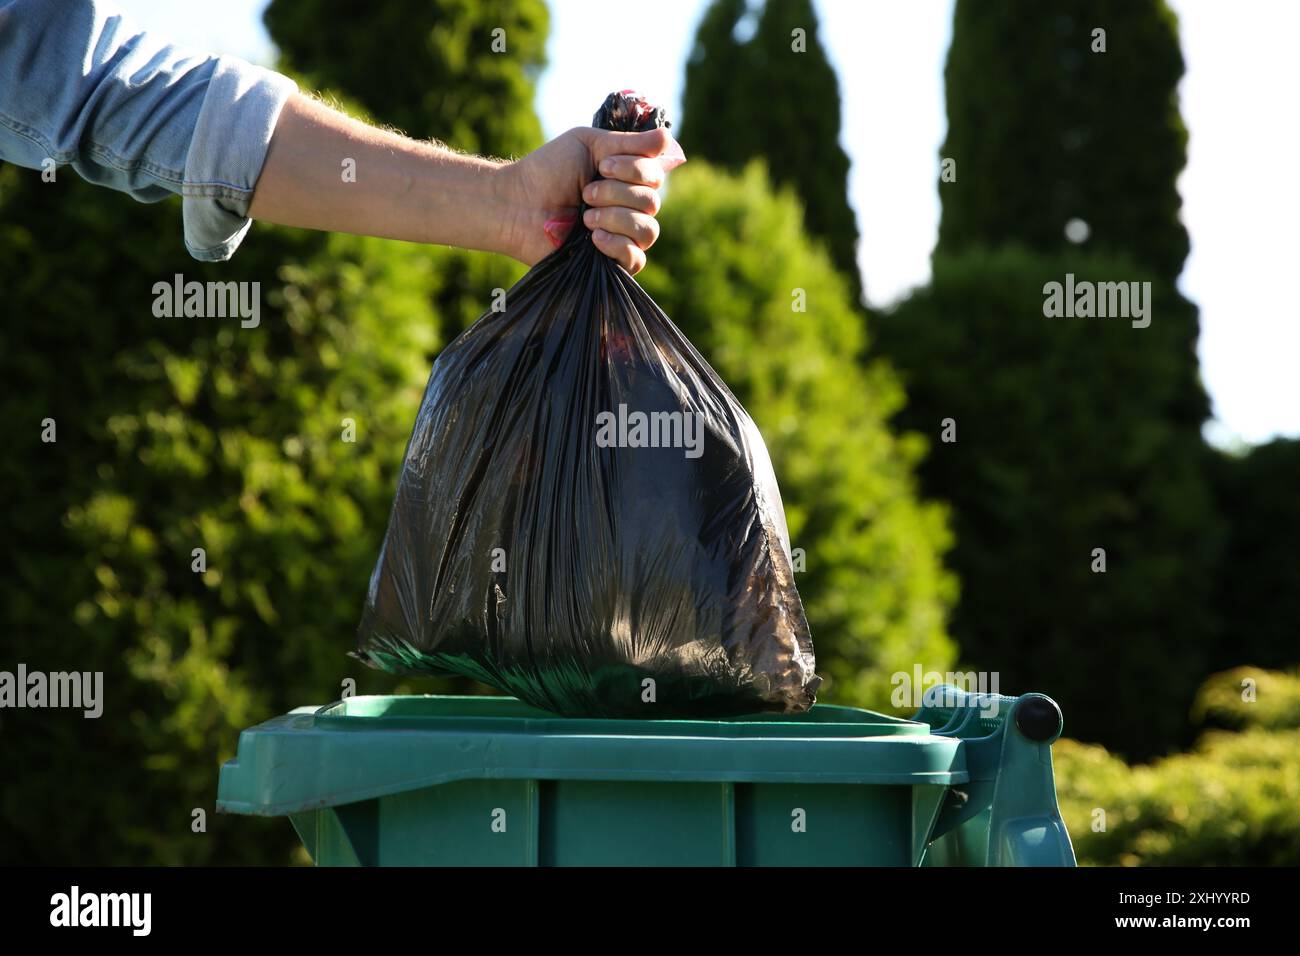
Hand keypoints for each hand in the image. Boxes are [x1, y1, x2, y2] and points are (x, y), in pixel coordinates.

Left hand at [499, 126, 685, 274]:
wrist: (517, 204)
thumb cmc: (548, 171)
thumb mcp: (589, 144)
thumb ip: (628, 143)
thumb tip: (666, 136)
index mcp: (627, 179)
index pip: (656, 175)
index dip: (634, 169)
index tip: (603, 166)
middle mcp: (629, 207)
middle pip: (652, 202)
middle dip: (617, 194)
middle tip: (585, 193)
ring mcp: (622, 236)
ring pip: (648, 230)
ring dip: (615, 218)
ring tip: (584, 217)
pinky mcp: (611, 263)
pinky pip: (636, 259)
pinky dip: (617, 245)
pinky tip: (594, 238)